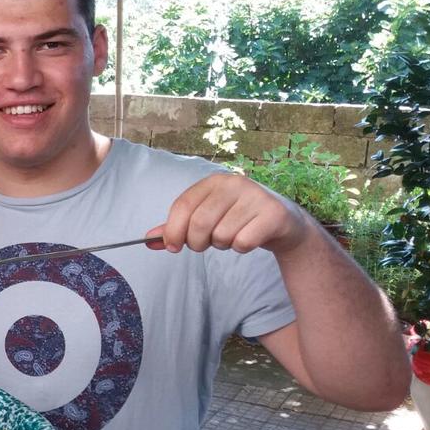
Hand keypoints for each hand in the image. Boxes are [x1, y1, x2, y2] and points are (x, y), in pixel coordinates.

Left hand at [145, 173, 311, 254]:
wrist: (280, 223)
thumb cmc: (236, 219)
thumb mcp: (206, 218)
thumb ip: (177, 227)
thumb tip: (148, 239)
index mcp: (213, 181)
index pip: (182, 205)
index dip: (172, 230)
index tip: (171, 246)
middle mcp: (234, 183)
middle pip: (199, 223)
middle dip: (197, 242)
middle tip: (205, 244)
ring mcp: (255, 197)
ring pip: (221, 235)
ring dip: (222, 244)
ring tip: (233, 235)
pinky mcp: (273, 214)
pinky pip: (243, 242)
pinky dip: (241, 247)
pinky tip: (249, 238)